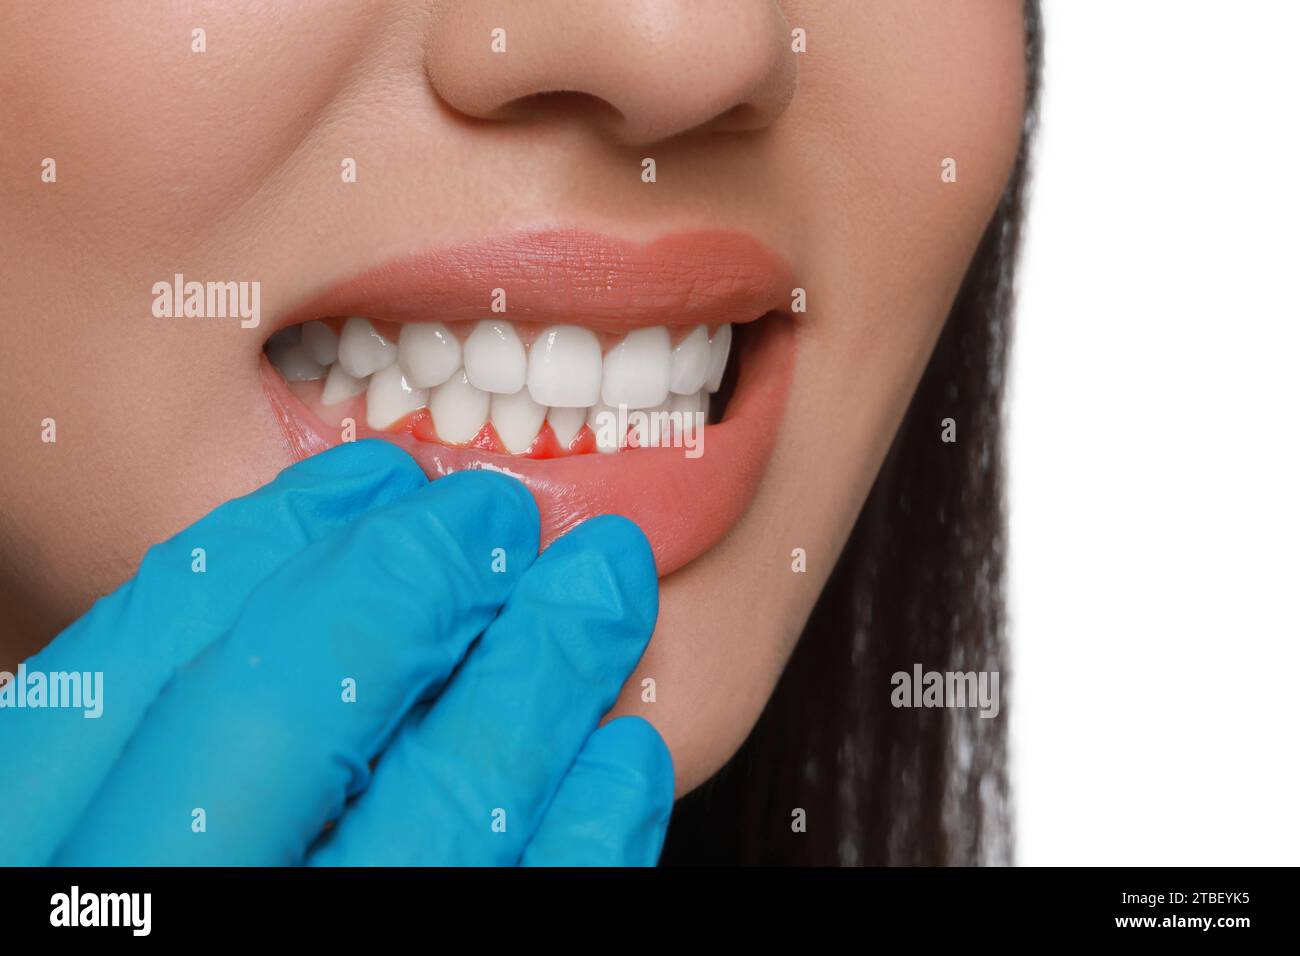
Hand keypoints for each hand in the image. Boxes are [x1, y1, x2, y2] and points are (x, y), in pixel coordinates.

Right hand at [0, 439, 671, 865]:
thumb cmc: (134, 914)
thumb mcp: (73, 837)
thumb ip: (123, 758)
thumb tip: (293, 581)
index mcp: (17, 865)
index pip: (127, 669)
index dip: (266, 548)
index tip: (374, 477)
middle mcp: (134, 928)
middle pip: (277, 721)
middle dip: (405, 588)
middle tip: (502, 508)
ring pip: (430, 828)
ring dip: (531, 686)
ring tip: (600, 591)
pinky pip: (526, 934)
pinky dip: (583, 846)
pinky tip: (624, 761)